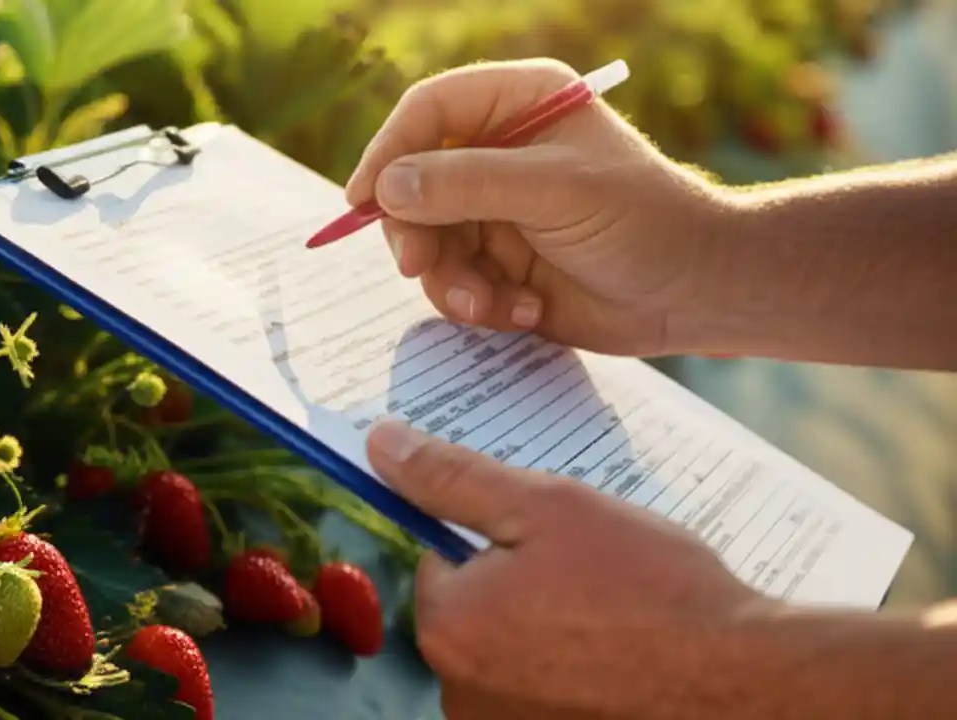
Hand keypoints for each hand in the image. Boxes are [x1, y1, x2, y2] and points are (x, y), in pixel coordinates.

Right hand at [346, 59, 735, 355]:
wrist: (693, 293)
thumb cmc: (642, 221)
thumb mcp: (554, 191)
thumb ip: (467, 185)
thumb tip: (386, 188)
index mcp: (518, 105)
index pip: (428, 113)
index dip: (388, 153)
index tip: (363, 200)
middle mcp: (498, 153)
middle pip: (412, 184)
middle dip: (415, 232)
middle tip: (419, 266)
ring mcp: (495, 212)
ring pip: (426, 243)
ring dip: (450, 281)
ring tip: (490, 306)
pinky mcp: (499, 265)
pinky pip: (453, 283)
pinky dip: (478, 305)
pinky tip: (524, 312)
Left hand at [365, 419, 774, 718]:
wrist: (744, 684)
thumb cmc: (648, 588)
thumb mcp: (545, 506)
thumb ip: (453, 477)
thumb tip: (380, 443)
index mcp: (448, 626)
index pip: (440, 560)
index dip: (493, 537)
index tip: (546, 532)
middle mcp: (460, 693)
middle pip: (474, 612)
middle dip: (520, 585)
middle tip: (591, 574)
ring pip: (512, 653)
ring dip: (548, 631)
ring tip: (615, 615)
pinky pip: (544, 690)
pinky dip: (573, 672)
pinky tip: (621, 656)